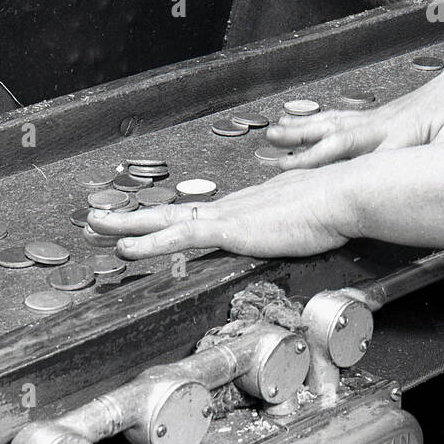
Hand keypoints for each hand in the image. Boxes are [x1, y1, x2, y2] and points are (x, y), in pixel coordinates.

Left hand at [86, 168, 350, 261]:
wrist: (346, 194)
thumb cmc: (341, 205)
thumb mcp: (317, 217)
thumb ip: (306, 223)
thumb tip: (311, 227)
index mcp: (254, 204)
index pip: (204, 213)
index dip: (176, 218)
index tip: (155, 220)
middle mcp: (235, 205)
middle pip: (176, 210)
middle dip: (136, 216)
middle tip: (102, 216)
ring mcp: (231, 215)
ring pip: (167, 220)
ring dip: (129, 225)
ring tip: (97, 225)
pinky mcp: (231, 228)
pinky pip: (181, 236)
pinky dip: (151, 242)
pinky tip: (128, 249)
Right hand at [261, 71, 443, 168]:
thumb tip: (430, 173)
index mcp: (400, 135)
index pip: (367, 158)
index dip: (341, 172)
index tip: (315, 186)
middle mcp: (380, 125)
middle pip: (338, 140)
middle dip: (307, 153)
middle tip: (277, 164)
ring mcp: (373, 118)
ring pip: (331, 124)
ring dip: (300, 131)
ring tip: (272, 134)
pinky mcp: (372, 115)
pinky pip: (336, 117)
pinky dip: (313, 121)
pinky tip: (294, 121)